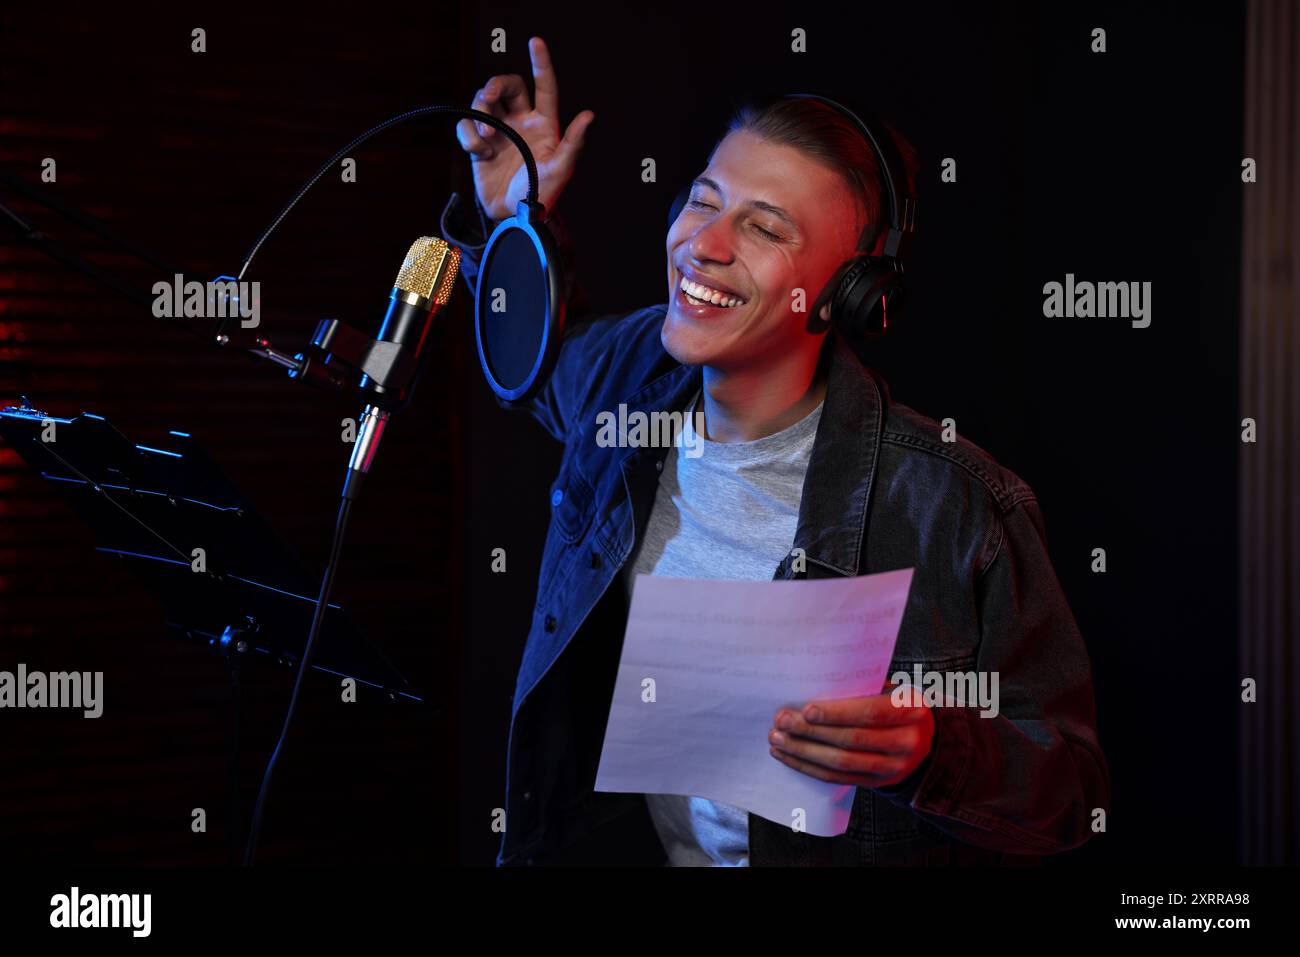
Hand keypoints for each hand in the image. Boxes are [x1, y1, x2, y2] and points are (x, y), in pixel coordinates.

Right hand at [454, 36, 595, 222]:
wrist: (512, 216)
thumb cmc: (542, 195)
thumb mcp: (561, 170)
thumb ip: (574, 143)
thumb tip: (589, 115)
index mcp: (544, 123)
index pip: (545, 87)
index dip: (541, 63)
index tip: (535, 42)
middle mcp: (521, 121)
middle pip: (507, 85)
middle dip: (496, 85)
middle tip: (488, 97)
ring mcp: (499, 130)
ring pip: (483, 100)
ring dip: (481, 113)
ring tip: (488, 140)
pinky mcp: (479, 142)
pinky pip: (467, 125)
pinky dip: (469, 136)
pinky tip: (481, 153)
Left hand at [768, 684, 933, 788]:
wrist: (923, 740)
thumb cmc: (897, 704)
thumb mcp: (891, 689)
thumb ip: (862, 687)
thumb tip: (814, 683)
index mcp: (911, 711)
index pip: (870, 713)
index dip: (837, 713)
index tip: (806, 710)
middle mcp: (906, 743)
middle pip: (851, 740)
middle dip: (811, 732)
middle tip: (782, 721)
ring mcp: (892, 768)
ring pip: (841, 763)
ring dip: (804, 751)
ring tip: (778, 740)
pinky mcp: (876, 783)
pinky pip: (837, 778)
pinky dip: (809, 767)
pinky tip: (788, 756)